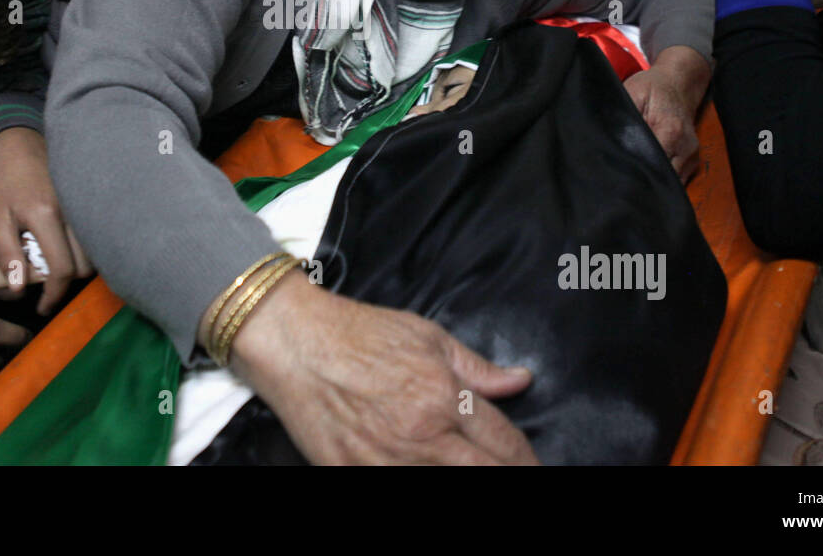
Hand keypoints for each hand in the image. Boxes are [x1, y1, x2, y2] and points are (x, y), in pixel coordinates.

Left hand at [0, 127, 92, 314]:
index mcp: (46, 215)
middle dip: (66, 282)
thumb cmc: (6, 185)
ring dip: (77, 267)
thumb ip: (7, 255)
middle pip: (85, 265)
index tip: (43, 307)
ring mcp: (86, 206)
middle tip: (45, 284)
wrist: (23, 148)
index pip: (61, 268)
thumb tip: (20, 289)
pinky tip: (65, 250)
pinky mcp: (91, 204)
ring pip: (95, 254)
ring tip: (53, 266)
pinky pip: (96, 238)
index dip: (54, 294)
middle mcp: (73, 211)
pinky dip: (84, 252)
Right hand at [224, 272, 538, 464]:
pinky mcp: (352, 476)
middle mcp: (421, 436)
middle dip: (508, 476)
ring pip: (444, 487)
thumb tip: (520, 381)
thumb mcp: (426, 336)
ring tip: (468, 473)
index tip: (529, 465)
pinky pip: (394, 489)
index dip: (525, 460)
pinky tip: (424, 474)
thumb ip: (476, 367)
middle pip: (485, 475)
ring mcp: (385, 462)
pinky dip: (414, 483)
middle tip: (517, 475)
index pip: (505, 443)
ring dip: (465, 483)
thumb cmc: (357, 333)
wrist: (294, 342)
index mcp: (443, 396)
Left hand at [623, 46, 707, 182]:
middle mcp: (685, 148)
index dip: (632, 169)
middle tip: (621, 173)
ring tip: (634, 169)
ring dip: (651, 178)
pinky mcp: (691, 160)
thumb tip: (607, 140)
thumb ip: (622, 119)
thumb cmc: (653, 88)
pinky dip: (660, 176)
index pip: (650, 164)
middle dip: (640, 177)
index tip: (617, 167)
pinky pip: (675, 178)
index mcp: (671, 131)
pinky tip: (647, 168)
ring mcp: (691, 156)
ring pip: (669, 182)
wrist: (678, 83)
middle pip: (660, 178)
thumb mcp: (632, 93)